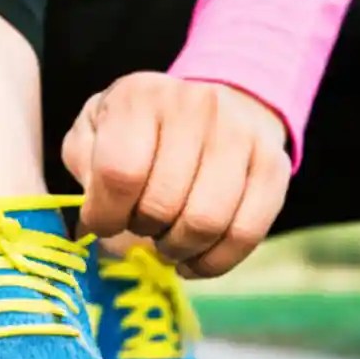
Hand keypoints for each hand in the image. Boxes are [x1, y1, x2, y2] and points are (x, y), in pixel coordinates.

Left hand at [62, 72, 290, 277]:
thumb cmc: (138, 129)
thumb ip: (85, 169)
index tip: (102, 222)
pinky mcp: (275, 164)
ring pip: (207, 222)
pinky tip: (194, 259)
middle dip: (143, 231)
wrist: (209, 103)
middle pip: (164, 204)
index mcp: (140, 97)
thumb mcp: (95, 133)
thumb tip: (89, 226)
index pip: (121, 174)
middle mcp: (195, 106)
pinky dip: (215, 261)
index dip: (106, 215)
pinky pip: (247, 233)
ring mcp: (240, 133)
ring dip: (178, 248)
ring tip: (165, 242)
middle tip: (139, 225)